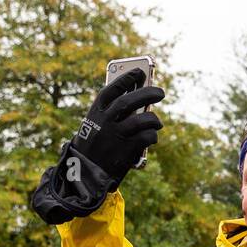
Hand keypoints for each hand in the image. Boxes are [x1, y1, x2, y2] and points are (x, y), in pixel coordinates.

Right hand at [30, 66, 164, 224]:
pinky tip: (152, 137)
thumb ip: (113, 115)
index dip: (126, 78)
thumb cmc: (94, 148)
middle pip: (130, 101)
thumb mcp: (96, 127)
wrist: (85, 175)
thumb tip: (138, 103)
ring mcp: (116, 136)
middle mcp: (105, 122)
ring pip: (142, 120)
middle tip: (160, 92)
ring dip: (154, 119)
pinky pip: (146, 138)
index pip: (112, 89)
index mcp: (95, 113)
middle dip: (148, 93)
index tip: (139, 71)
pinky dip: (152, 136)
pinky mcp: (126, 151)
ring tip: (157, 121)